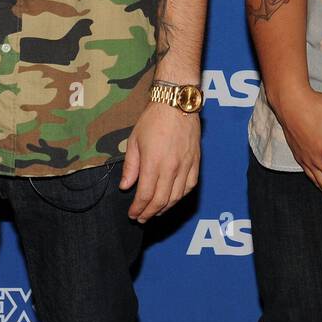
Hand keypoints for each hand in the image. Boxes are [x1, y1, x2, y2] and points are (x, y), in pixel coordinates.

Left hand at [120, 101, 200, 221]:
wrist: (177, 103)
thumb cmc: (153, 120)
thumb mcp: (134, 141)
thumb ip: (130, 167)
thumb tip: (125, 186)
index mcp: (153, 163)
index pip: (145, 195)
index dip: (138, 209)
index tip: (132, 214)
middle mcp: (171, 167)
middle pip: (161, 200)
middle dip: (149, 213)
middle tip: (142, 218)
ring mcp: (186, 165)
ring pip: (177, 196)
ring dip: (165, 208)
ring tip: (156, 211)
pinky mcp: (196, 161)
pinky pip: (190, 186)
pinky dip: (181, 196)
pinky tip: (173, 198)